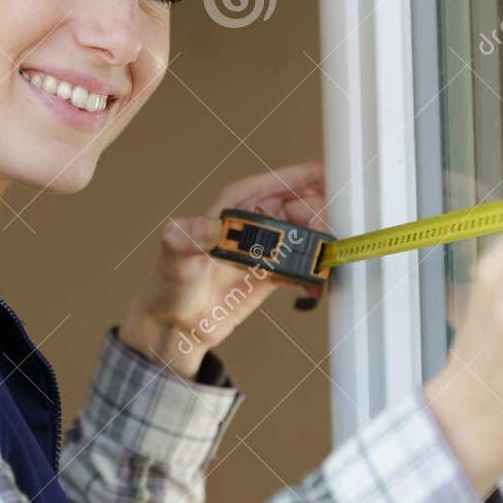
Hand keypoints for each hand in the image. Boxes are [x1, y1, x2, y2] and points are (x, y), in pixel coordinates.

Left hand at [118, 162, 327, 379]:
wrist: (175, 323)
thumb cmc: (168, 282)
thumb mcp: (175, 253)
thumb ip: (189, 237)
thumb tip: (209, 227)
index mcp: (236, 204)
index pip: (281, 181)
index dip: (310, 179)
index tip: (334, 184)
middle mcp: (257, 221)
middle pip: (306, 206)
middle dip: (321, 219)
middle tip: (322, 242)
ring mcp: (269, 247)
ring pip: (312, 235)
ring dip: (324, 247)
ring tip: (323, 266)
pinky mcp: (276, 273)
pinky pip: (307, 265)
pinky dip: (317, 273)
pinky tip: (315, 286)